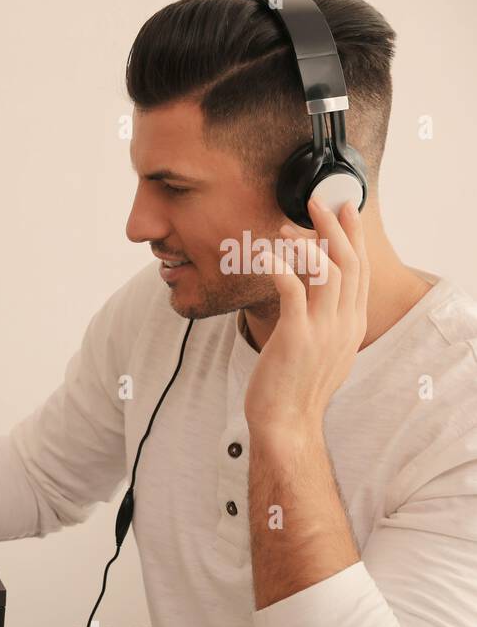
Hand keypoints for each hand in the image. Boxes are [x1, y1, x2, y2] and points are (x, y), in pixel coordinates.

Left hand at [243, 197, 370, 445]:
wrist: (286, 424)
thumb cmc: (295, 388)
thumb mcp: (322, 352)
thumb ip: (325, 323)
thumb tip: (315, 299)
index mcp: (352, 325)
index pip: (360, 270)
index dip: (352, 237)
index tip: (343, 211)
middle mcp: (344, 324)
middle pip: (349, 262)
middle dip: (335, 227)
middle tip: (318, 202)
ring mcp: (323, 330)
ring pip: (328, 270)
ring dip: (308, 242)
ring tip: (285, 227)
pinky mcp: (296, 337)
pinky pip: (293, 290)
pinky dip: (282, 267)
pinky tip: (267, 256)